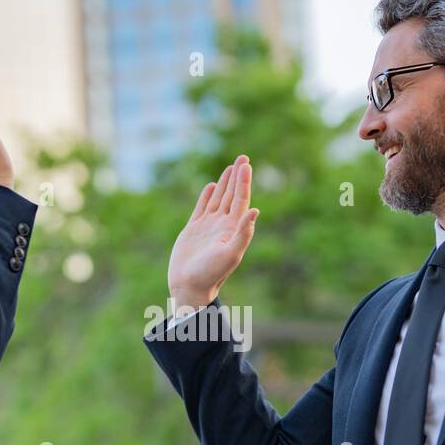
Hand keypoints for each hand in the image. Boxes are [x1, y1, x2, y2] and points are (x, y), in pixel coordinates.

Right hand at [167, 154, 258, 312]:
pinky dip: (206, 196)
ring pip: (218, 199)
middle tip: (243, 157)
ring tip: (230, 167)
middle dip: (237, 176)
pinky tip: (210, 186)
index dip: (244, 182)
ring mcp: (208, 227)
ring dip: (224, 183)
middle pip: (232, 195)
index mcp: (233, 229)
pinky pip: (201, 208)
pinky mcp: (193, 230)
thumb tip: (255, 210)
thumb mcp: (231, 254)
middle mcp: (222, 225)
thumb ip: (243, 233)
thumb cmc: (211, 274)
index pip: (241, 199)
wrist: (189, 286)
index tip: (246, 165)